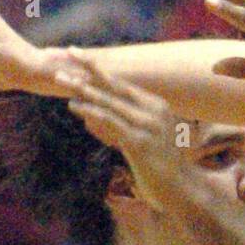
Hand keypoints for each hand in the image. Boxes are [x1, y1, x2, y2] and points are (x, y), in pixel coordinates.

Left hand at [58, 53, 197, 212]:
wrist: (184, 192)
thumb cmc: (164, 172)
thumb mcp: (144, 144)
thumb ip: (121, 129)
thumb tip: (94, 124)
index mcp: (157, 107)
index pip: (122, 83)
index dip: (100, 69)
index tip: (81, 56)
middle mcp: (153, 110)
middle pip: (114, 84)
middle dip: (89, 67)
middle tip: (68, 51)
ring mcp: (147, 124)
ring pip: (109, 100)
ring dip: (82, 87)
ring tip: (60, 78)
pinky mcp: (139, 141)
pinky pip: (110, 120)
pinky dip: (90, 111)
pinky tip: (73, 105)